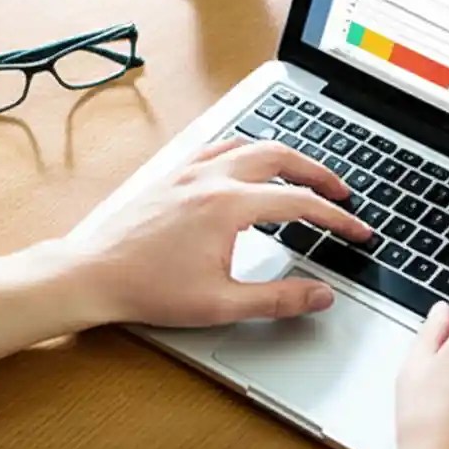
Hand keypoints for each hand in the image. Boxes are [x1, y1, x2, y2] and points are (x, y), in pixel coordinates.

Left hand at [68, 139, 371, 326]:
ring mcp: (191, 172)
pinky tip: (250, 162)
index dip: (337, 218)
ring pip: (252, 145)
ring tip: (305, 174)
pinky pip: (220, 147)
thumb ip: (279, 299)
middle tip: (341, 193)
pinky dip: (248, 150)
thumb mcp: (221, 304)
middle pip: (282, 158)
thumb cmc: (148, 289)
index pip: (300, 204)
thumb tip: (320, 295)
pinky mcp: (173, 175)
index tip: (358, 230)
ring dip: (286, 156)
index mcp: (230, 207)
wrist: (90, 275)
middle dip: (319, 174)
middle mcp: (213, 180)